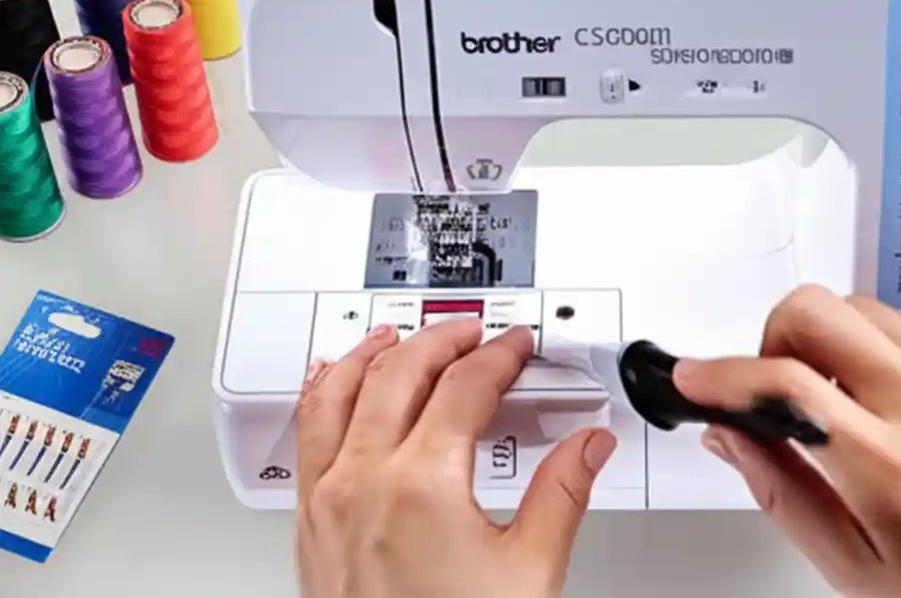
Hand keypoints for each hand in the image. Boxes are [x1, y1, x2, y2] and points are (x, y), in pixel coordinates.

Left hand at [294, 320, 616, 597]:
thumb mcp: (530, 573)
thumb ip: (561, 495)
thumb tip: (588, 446)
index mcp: (422, 484)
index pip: (465, 387)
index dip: (499, 355)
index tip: (517, 345)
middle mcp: (363, 482)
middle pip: (400, 373)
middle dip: (441, 339)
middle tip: (474, 331)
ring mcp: (327, 502)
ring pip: (340, 393)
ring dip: (374, 353)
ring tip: (398, 335)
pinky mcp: (309, 526)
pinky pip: (307, 435)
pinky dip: (326, 394)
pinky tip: (335, 385)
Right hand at [673, 286, 900, 597]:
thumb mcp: (861, 570)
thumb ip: (785, 496)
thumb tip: (733, 440)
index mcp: (888, 468)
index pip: (783, 385)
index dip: (721, 375)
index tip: (693, 380)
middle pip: (814, 311)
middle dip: (769, 338)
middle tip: (771, 386)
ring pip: (853, 305)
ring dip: (817, 338)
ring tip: (824, 394)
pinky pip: (897, 324)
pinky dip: (865, 348)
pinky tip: (876, 399)